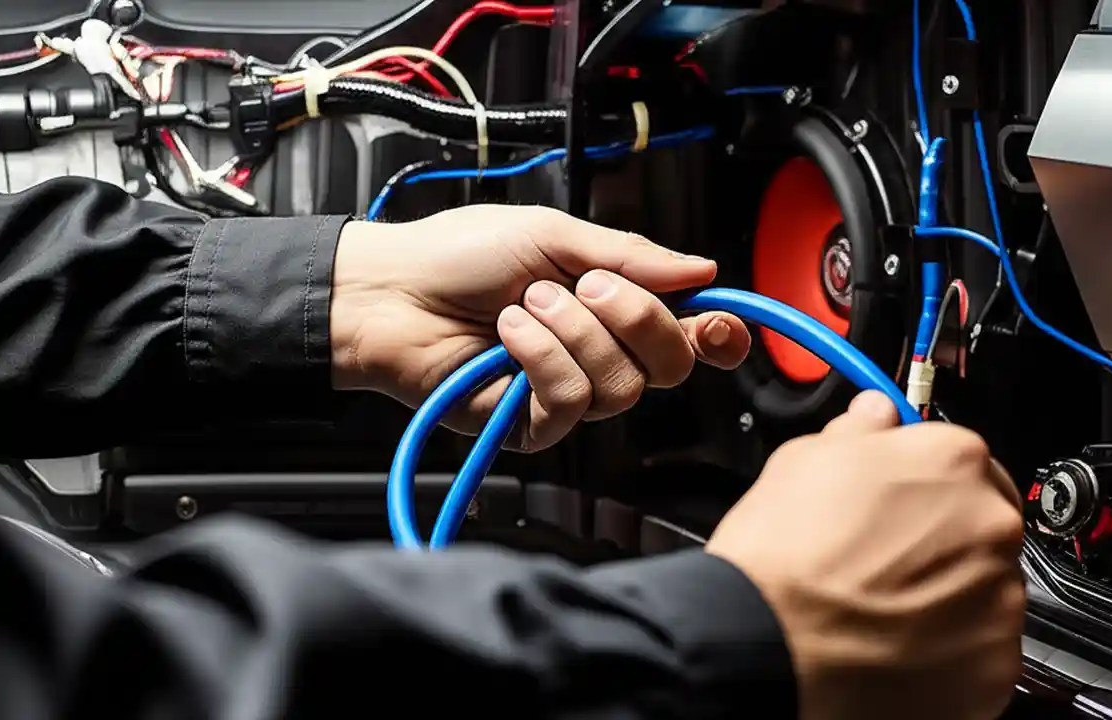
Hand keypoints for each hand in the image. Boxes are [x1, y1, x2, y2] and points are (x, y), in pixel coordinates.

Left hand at [329, 205, 750, 450]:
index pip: (689, 335)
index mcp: (612, 306)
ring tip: (525, 302)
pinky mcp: (533, 424)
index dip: (718, 334)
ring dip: (573, 330)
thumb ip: (630, 255)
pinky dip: (541, 356)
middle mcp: (599, 352)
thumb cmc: (459, 255)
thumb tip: (700, 270)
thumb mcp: (554, 235)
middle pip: (671, 365)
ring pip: (622, 384)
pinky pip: (572, 399)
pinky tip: (508, 333)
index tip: (719, 318)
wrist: (392, 290)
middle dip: (637, 317)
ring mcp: (567, 392)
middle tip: (588, 284)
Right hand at [707, 392, 1024, 719]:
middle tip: (887, 559)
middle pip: (981, 523)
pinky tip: (898, 646)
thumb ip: (859, 432)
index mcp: (952, 460)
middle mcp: (990, 524)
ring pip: (985, 587)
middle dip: (943, 538)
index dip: (925, 482)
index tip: (904, 499)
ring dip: (950, 593)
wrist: (766, 643)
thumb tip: (874, 417)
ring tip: (886, 608)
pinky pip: (983, 648)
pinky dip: (950, 649)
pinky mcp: (994, 663)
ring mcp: (999, 598)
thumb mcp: (803, 459)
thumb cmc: (781, 556)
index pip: (962, 459)